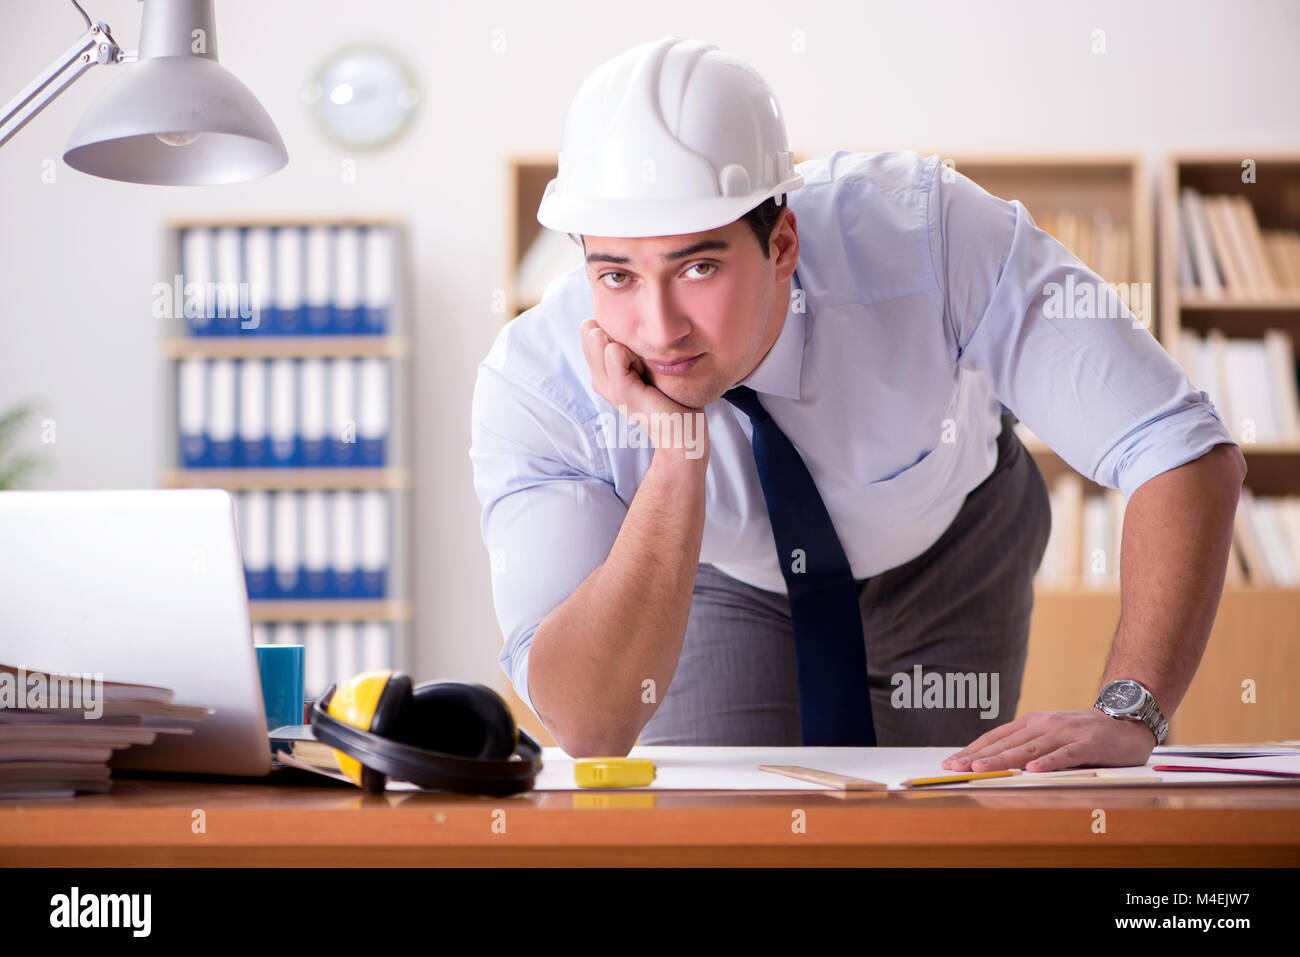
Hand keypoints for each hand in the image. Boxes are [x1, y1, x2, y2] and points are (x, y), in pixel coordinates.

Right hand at [580, 319, 707, 458]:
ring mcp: (607, 386)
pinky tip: (646, 373)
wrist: (682, 430)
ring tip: (645, 368)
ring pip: (599, 338)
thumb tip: (628, 317)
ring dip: (628, 344)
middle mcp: (599, 379)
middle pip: (590, 331)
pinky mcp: (621, 391)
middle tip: (643, 360)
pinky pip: (614, 352)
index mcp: (602, 372)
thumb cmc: (670, 395)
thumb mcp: (647, 361)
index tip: (639, 350)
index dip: (615, 328)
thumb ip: (633, 344)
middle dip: (618, 333)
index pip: (589, 329)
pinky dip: (634, 353)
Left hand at [941, 709, 1156, 772]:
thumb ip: (1025, 746)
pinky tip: (1033, 771)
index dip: (973, 749)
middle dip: (978, 757)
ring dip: (1004, 759)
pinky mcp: (1088, 744)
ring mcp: (1066, 733)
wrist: (1124, 721)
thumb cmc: (1081, 734)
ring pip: (1029, 749)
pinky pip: (1065, 755)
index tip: (951, 762)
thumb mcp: (1048, 736)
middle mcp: (1044, 725)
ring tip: (981, 769)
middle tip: (956, 768)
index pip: (996, 737)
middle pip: (1007, 743)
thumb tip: (990, 762)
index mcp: (1031, 723)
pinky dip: (1048, 762)